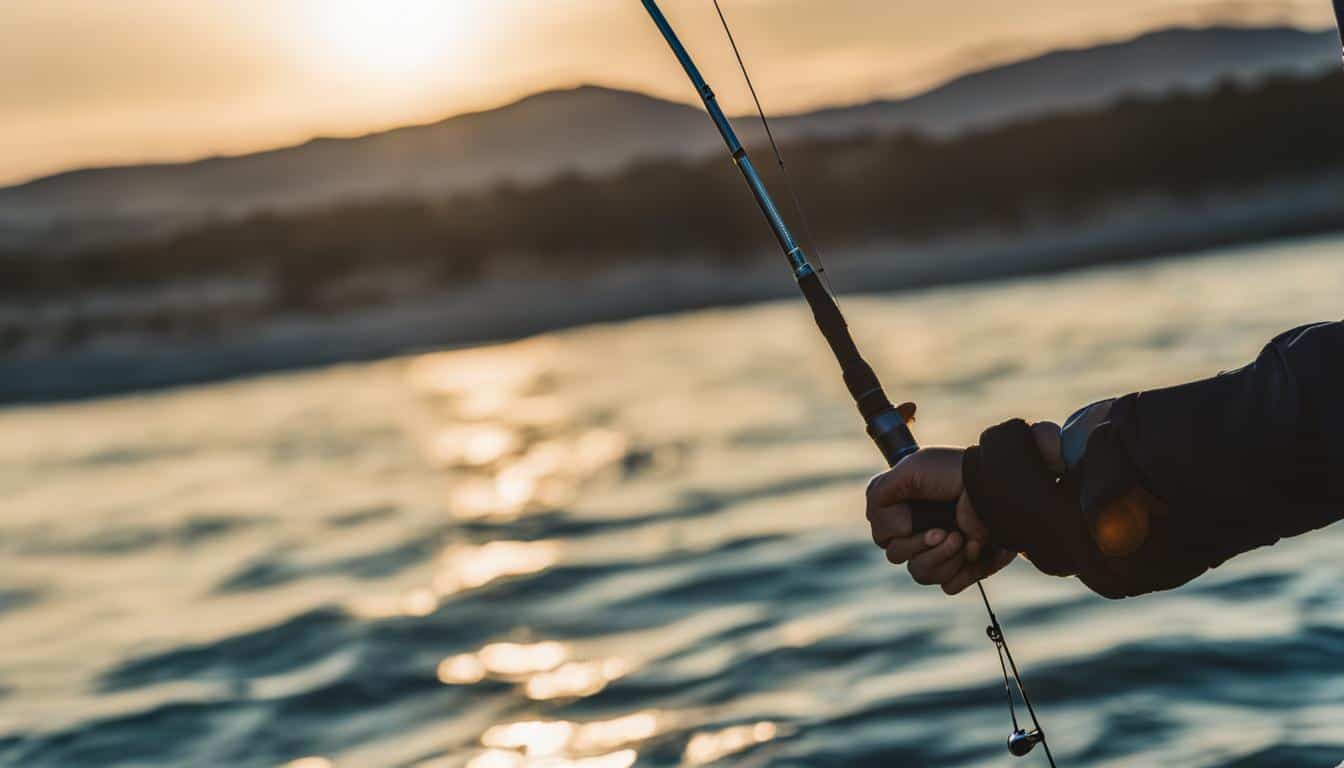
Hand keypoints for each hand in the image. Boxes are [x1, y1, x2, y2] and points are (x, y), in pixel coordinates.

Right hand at [865, 424, 1062, 594]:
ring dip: (941, 556)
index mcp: (904, 510)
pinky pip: (948, 585)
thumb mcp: (908, 471)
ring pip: (920, 573)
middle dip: (919, 545)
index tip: (909, 519)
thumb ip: (879, 495)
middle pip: (897, 556)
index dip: (891, 530)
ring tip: (960, 538)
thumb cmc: (953, 472)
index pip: (882, 535)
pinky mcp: (965, 566)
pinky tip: (971, 550)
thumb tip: (886, 531)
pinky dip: (959, 570)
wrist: (994, 485)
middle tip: (943, 531)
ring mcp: (943, 551)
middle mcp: (920, 531)